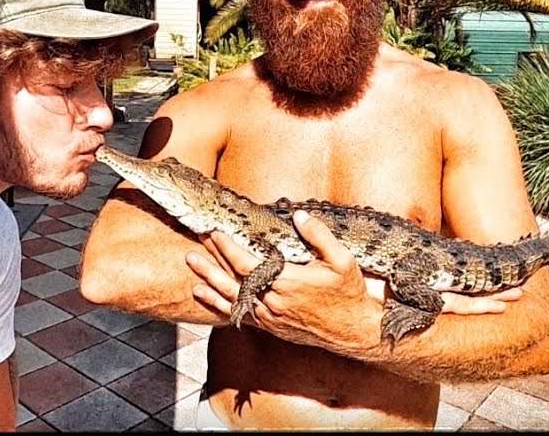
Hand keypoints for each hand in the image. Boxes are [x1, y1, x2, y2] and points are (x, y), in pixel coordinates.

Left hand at [185, 211, 524, 339]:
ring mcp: (271, 318)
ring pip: (232, 299)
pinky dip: (219, 304)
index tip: (215, 232)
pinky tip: (205, 294)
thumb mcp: (343, 260)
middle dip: (212, 261)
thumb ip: (319, 236)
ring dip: (210, 281)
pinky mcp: (272, 327)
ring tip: (192, 266)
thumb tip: (299, 216)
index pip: (248, 264)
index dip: (228, 248)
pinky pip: (239, 315)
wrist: (356, 332)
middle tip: (195, 243)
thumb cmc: (351, 294)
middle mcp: (274, 303)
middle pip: (234, 280)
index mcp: (288, 284)